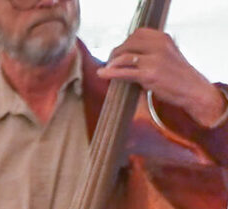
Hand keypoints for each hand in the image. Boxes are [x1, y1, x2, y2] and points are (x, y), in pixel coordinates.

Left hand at [101, 28, 227, 126]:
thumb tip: (126, 54)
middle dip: (115, 53)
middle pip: (127, 44)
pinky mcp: (149, 74)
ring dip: (111, 63)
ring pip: (123, 56)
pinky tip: (102, 74)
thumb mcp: (167, 55)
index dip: (125, 43)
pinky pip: (124, 71)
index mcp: (163, 38)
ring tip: (107, 70)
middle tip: (110, 63)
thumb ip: (150, 51)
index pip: (137, 34)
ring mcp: (154, 59)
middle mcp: (159, 45)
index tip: (120, 52)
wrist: (193, 90)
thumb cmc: (178, 75)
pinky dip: (110, 72)